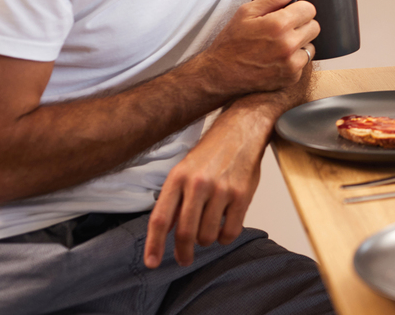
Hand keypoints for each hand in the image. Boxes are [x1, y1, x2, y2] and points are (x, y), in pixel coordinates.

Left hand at [143, 113, 262, 268]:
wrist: (241, 131)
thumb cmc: (211, 153)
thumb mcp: (184, 170)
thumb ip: (174, 200)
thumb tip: (163, 232)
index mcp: (178, 178)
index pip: (161, 218)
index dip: (154, 244)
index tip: (152, 263)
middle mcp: (198, 184)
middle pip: (185, 232)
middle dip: (183, 252)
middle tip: (184, 259)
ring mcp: (222, 190)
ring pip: (208, 235)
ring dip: (206, 241)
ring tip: (208, 232)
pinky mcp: (242, 195)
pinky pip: (230, 231)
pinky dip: (225, 238)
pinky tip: (223, 229)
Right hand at [198, 0, 318, 96]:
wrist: (220, 74)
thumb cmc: (231, 42)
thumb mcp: (246, 12)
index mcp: (279, 24)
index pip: (309, 9)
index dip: (300, 8)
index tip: (290, 12)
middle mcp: (288, 44)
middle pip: (315, 27)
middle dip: (302, 24)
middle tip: (284, 28)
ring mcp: (291, 63)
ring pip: (311, 46)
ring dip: (300, 43)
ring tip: (280, 44)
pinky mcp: (291, 78)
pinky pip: (304, 63)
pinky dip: (295, 60)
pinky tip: (278, 58)